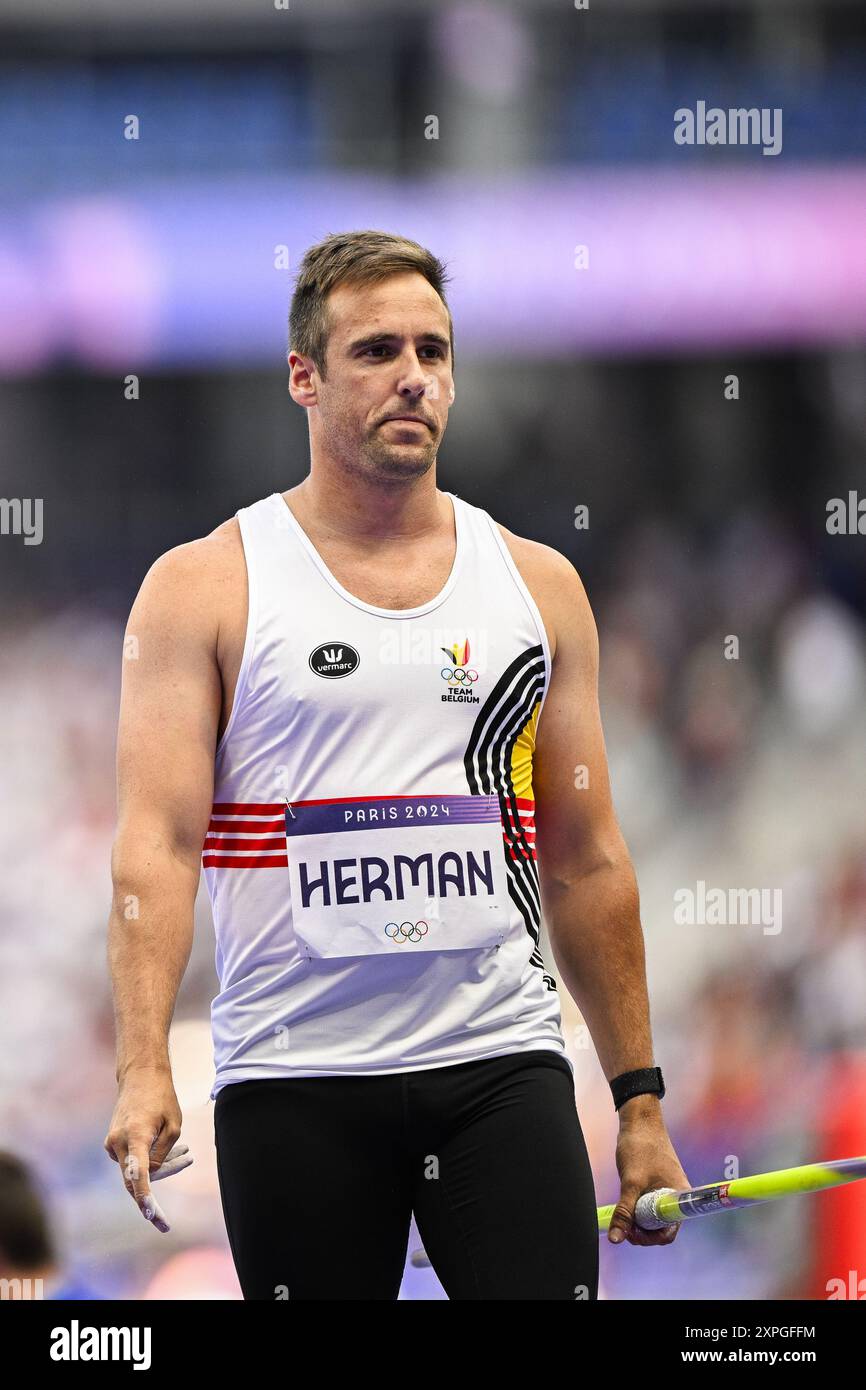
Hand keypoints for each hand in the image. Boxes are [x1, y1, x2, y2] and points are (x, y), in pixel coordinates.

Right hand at [103, 1066, 191, 1233]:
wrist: (140, 1075)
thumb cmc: (162, 1097)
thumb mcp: (173, 1125)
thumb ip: (162, 1154)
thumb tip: (150, 1175)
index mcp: (135, 1136)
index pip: (138, 1175)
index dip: (145, 1198)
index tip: (151, 1216)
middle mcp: (118, 1143)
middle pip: (135, 1180)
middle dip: (155, 1192)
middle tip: (173, 1202)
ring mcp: (112, 1144)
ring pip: (135, 1171)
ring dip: (159, 1168)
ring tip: (187, 1153)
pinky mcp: (113, 1143)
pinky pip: (132, 1161)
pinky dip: (149, 1160)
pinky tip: (171, 1148)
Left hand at [607, 1105, 689, 1246]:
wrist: (640, 1119)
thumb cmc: (640, 1147)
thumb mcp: (630, 1182)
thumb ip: (624, 1212)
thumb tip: (615, 1239)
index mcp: (679, 1197)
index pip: (669, 1232)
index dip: (650, 1238)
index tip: (631, 1233)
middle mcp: (676, 1196)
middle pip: (661, 1227)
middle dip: (642, 1231)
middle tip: (623, 1226)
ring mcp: (666, 1189)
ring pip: (654, 1216)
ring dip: (638, 1220)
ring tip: (622, 1215)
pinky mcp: (657, 1183)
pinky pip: (650, 1204)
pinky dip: (638, 1208)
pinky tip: (625, 1204)